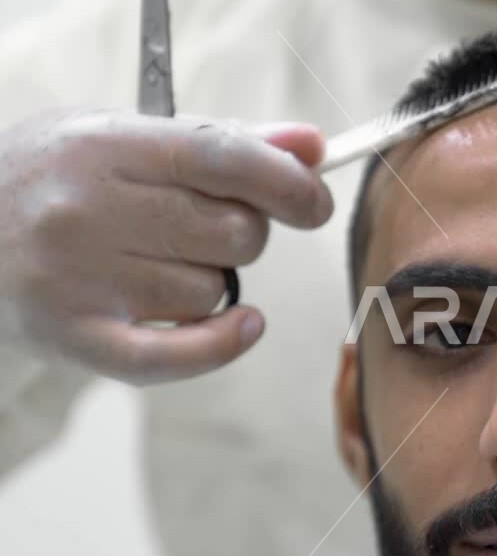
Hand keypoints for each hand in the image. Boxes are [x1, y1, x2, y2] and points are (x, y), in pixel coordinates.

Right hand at [0, 110, 332, 384]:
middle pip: (234, 233)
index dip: (288, 183)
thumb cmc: (58, 177)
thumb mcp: (127, 136)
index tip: (315, 202)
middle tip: (199, 225)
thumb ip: (224, 142)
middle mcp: (87, 211)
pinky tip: (244, 325)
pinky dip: (223, 344)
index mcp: (106, 147)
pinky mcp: (77, 337)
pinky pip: (180, 356)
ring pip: (214, 289)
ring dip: (210, 279)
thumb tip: (312, 148)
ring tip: (155, 259)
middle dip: (243, 231)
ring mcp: (79, 279)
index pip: (225, 160)